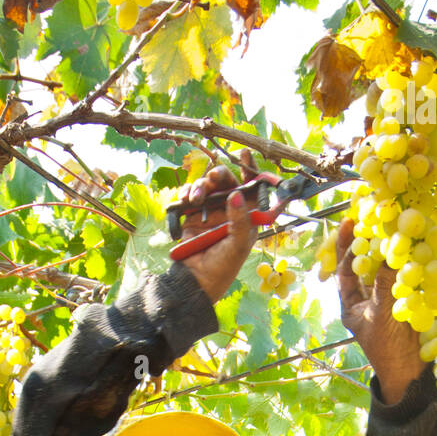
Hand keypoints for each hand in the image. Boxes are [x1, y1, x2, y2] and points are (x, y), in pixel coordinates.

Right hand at [176, 160, 257, 305]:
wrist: (195, 280)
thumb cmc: (222, 267)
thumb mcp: (237, 245)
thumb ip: (239, 219)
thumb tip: (236, 194)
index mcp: (245, 216)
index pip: (250, 188)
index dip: (249, 170)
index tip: (244, 155)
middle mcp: (228, 210)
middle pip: (226, 182)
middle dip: (219, 175)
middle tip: (213, 177)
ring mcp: (209, 211)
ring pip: (206, 185)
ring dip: (200, 186)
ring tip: (195, 199)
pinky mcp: (192, 215)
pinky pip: (189, 195)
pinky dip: (187, 193)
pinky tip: (186, 199)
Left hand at [336, 219, 424, 405]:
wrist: (411, 372)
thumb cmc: (387, 349)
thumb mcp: (381, 314)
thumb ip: (384, 283)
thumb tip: (390, 251)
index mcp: (351, 305)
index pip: (344, 270)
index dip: (344, 246)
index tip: (348, 221)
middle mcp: (368, 299)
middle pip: (365, 264)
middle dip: (368, 241)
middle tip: (372, 215)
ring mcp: (388, 300)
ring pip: (385, 268)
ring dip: (389, 249)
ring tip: (393, 224)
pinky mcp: (407, 300)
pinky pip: (406, 276)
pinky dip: (410, 261)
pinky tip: (416, 244)